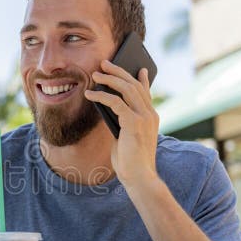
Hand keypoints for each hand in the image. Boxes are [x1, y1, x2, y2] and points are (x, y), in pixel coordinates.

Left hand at [84, 60, 158, 187]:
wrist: (138, 176)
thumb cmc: (130, 160)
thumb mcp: (126, 136)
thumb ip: (123, 121)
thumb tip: (108, 107)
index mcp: (151, 117)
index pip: (146, 92)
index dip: (142, 79)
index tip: (140, 68)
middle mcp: (150, 114)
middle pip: (134, 85)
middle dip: (118, 72)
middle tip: (104, 63)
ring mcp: (144, 117)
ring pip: (126, 89)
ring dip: (109, 79)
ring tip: (95, 74)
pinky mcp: (133, 123)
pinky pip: (115, 102)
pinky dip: (101, 96)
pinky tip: (89, 94)